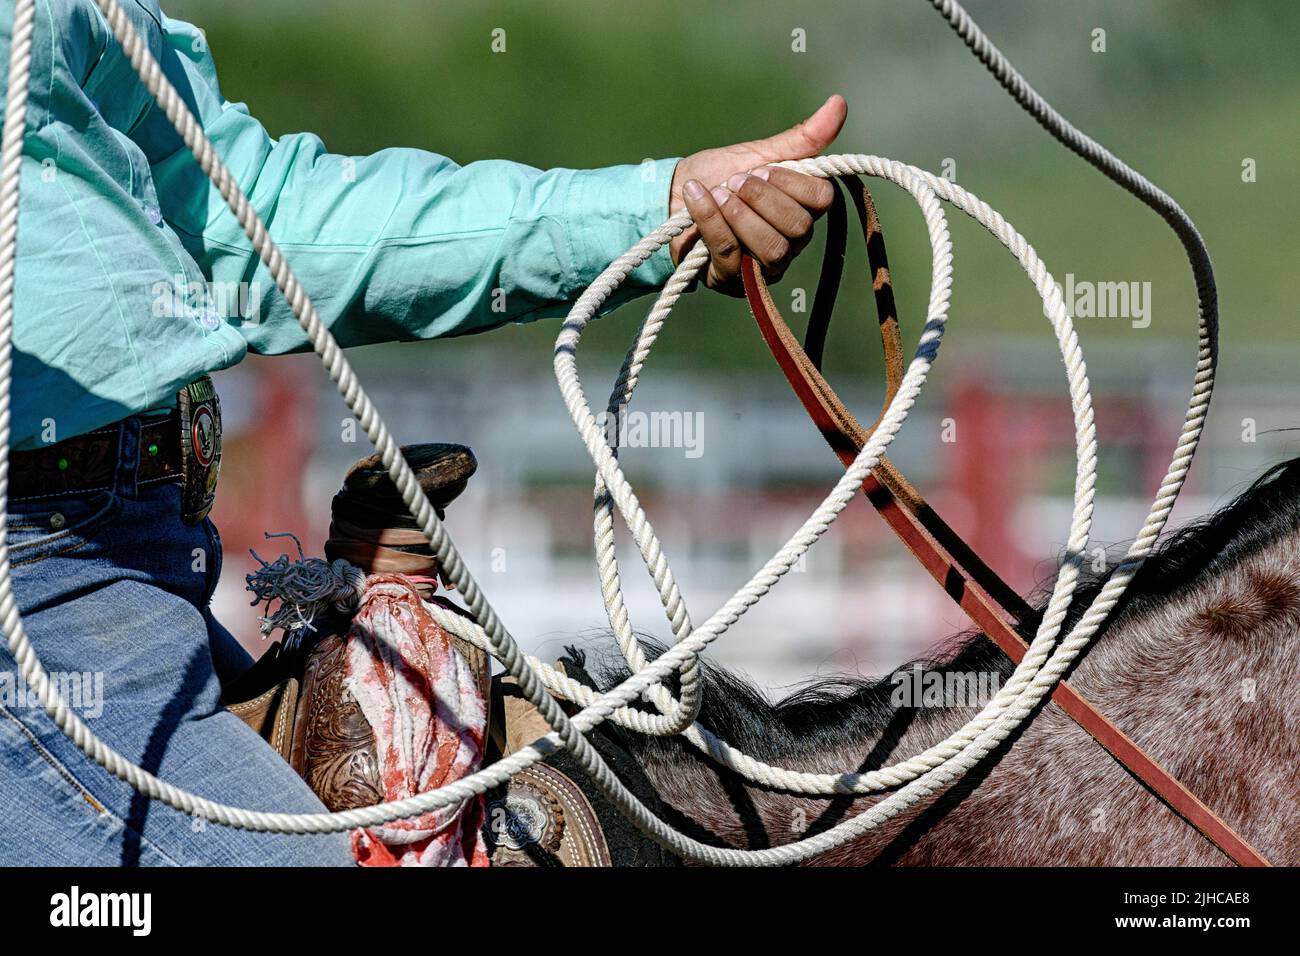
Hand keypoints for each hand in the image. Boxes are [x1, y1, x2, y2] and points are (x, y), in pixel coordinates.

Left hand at [668, 95, 845, 294]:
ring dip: (740, 215)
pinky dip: (711, 220)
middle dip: (762, 198)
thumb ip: (801, 138)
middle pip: (798, 228)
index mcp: (802, 209)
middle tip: (736, 181)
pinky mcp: (732, 281)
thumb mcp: (759, 153)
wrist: (668, 196)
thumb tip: (840, 101)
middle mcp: (790, 243)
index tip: (761, 168)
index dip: (792, 183)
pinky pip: (731, 254)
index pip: (822, 200)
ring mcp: (762, 266)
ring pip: (772, 249)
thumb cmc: (719, 175)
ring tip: (718, 193)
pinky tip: (697, 197)